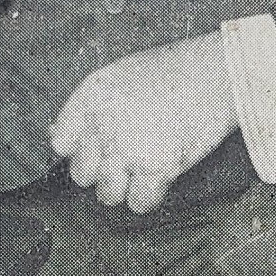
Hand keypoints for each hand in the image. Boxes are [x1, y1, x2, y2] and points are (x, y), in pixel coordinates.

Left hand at [50, 34, 238, 213]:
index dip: (80, 151)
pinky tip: (159, 180)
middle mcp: (104, 124)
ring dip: (124, 189)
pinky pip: (139, 203)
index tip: (97, 149)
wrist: (219, 72)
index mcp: (91, 97)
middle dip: (102, 172)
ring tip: (143, 172)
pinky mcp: (157, 167)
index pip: (61, 144)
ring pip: (107, 194)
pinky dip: (148, 198)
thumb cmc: (175, 72)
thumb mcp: (119, 76)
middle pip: (82, 175)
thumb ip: (89, 107)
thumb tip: (56, 136)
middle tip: (125, 161)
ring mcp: (128, 148)